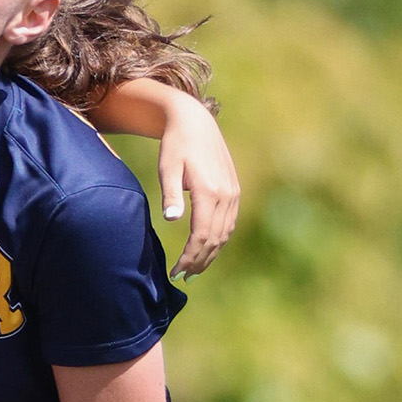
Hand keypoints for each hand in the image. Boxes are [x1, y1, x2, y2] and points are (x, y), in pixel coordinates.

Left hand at [157, 96, 238, 277]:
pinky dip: (219, 240)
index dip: (190, 257)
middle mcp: (226, 195)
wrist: (195, 123)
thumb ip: (170, 193)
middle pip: (215, 239)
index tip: (175, 272)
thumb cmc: (175, 145)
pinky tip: (207, 249)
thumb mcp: (167, 167)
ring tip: (194, 270)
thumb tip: (172, 219)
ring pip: (225, 233)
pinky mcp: (234, 191)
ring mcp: (233, 194)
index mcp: (209, 191)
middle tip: (182, 277)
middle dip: (199, 261)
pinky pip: (229, 223)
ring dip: (210, 254)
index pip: (202, 235)